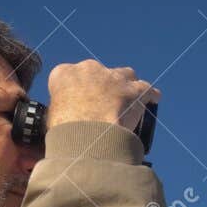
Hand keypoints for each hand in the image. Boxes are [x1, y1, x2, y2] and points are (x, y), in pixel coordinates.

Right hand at [45, 59, 160, 133]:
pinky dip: (149, 94)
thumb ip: (61, 111)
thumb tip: (66, 121)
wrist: (86, 137)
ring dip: (126, 86)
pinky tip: (153, 99)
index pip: (70, 75)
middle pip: (100, 73)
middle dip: (102, 86)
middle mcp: (89, 69)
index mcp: (64, 74)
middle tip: (104, 105)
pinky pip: (145, 88)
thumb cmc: (65, 132)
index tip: (81, 101)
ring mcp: (113, 78)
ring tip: (129, 100)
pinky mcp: (133, 90)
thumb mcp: (54, 119)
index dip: (78, 90)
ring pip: (124, 75)